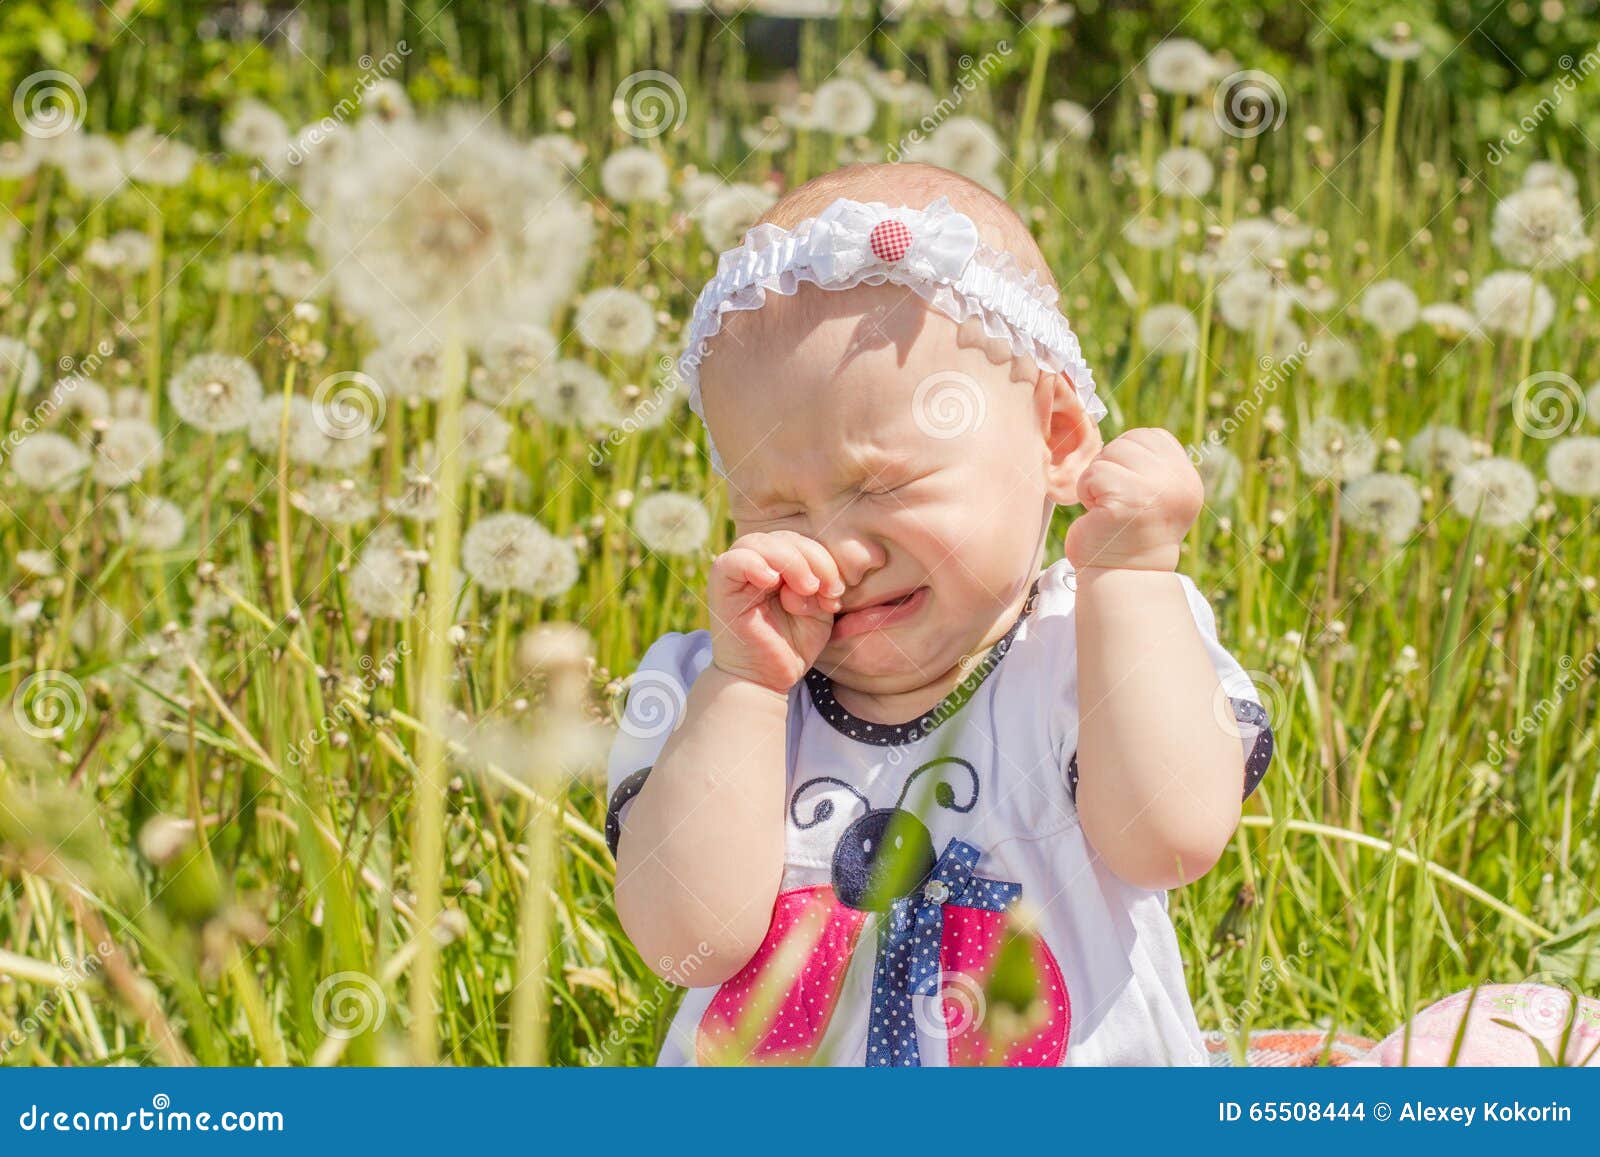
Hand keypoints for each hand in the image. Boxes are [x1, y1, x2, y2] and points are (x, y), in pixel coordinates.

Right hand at [708, 531, 844, 692]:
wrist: (764, 680)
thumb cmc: (790, 645)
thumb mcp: (817, 611)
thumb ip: (821, 585)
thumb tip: (816, 576)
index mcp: (777, 566)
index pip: (800, 542)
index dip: (823, 560)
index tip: (835, 594)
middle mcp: (754, 564)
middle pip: (784, 538)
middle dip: (813, 560)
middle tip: (825, 592)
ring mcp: (736, 574)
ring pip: (760, 542)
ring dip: (791, 562)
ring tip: (805, 590)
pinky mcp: (722, 587)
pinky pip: (733, 561)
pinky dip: (756, 565)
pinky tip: (771, 582)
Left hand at [1064, 427, 1202, 571]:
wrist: (1121, 578)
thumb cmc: (1128, 535)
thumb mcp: (1153, 494)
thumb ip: (1148, 465)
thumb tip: (1121, 441)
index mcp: (1187, 479)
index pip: (1151, 436)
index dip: (1127, 458)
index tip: (1128, 490)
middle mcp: (1179, 483)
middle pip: (1129, 440)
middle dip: (1111, 467)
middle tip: (1115, 501)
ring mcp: (1156, 490)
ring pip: (1109, 453)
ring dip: (1097, 480)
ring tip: (1109, 508)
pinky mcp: (1127, 499)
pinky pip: (1093, 473)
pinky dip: (1086, 492)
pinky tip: (1098, 514)